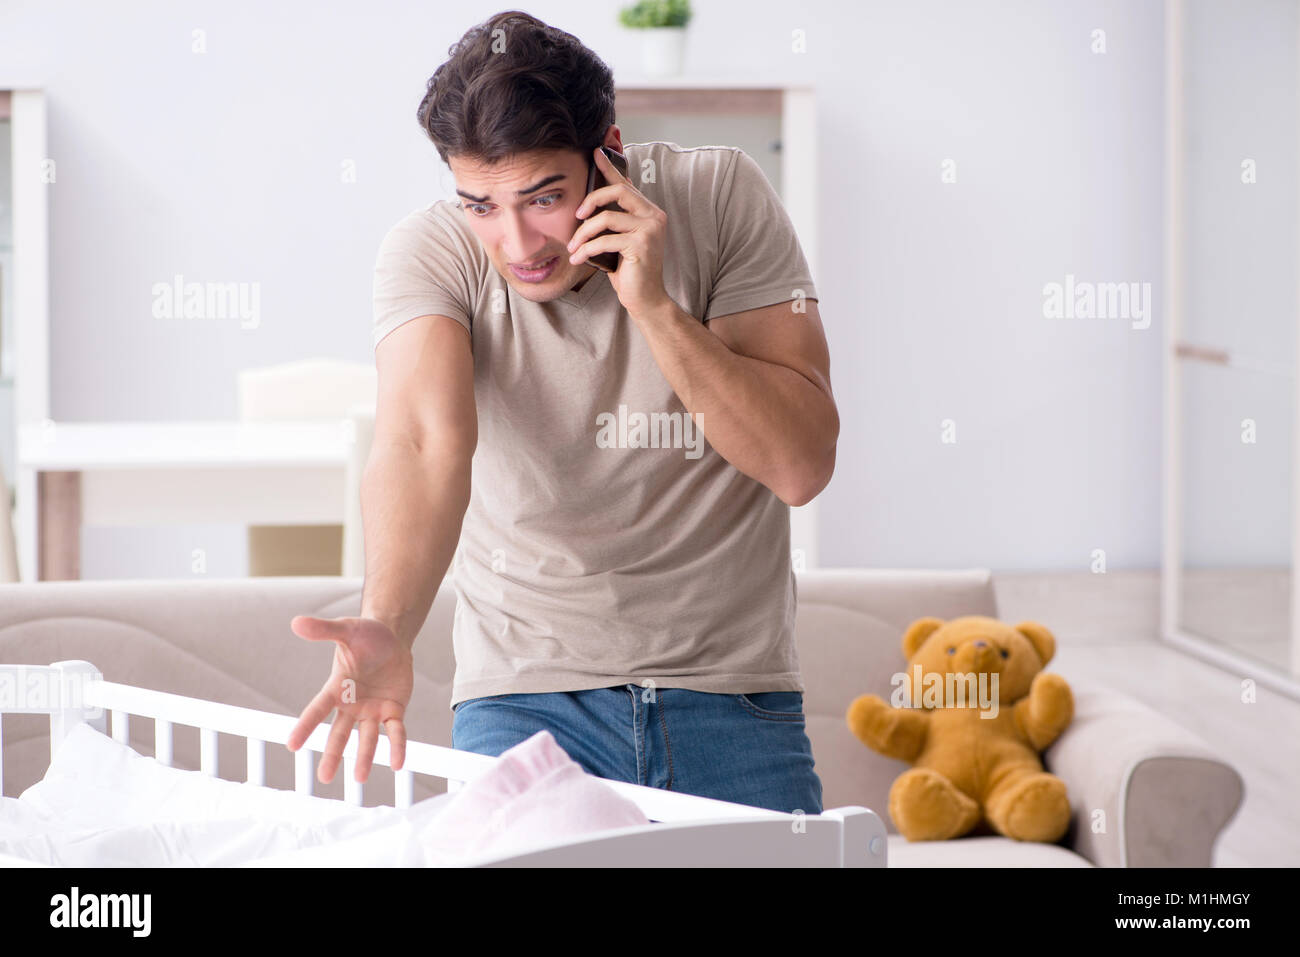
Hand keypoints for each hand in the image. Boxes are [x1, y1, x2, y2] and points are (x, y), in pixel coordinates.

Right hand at [286, 615, 413, 783]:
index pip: (317, 709)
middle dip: (333, 754)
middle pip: (339, 733)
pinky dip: (397, 747)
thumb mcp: (346, 630)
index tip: (292, 745)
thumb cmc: (365, 635)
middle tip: (324, 778)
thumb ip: (323, 630)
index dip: (305, 726)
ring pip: (366, 738)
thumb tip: (296, 622)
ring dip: (364, 758)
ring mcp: (372, 710)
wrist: (391, 638)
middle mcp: (351, 705)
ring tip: (360, 779)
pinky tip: (398, 764)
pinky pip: (395, 732)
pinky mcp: (392, 711)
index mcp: (337, 688)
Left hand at [566, 146, 670, 317]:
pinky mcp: (641, 245)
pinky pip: (605, 240)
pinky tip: (578, 259)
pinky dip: (587, 249)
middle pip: (617, 192)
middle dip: (591, 200)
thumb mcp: (618, 241)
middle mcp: (654, 216)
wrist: (645, 299)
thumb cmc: (630, 270)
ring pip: (606, 218)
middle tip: (576, 216)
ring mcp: (650, 230)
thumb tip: (592, 203)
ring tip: (573, 248)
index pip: (626, 184)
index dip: (609, 168)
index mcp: (649, 212)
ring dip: (583, 234)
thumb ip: (613, 221)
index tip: (595, 153)